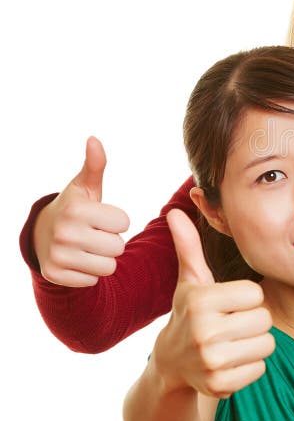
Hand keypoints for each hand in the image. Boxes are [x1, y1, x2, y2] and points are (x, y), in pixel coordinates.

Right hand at [33, 137, 130, 286]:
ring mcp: (58, 255)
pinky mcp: (55, 275)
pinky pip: (92, 281)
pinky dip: (89, 273)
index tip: (101, 217)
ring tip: (89, 247)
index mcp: (77, 209)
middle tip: (95, 234)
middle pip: (118, 247)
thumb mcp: (86, 186)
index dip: (117, 220)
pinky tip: (78, 260)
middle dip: (112, 241)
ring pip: (108, 266)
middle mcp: (65, 233)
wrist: (43, 233)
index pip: (124, 222)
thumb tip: (94, 139)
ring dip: (103, 259)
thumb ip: (95, 165)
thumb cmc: (76, 207)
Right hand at [153, 209, 274, 398]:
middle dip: (254, 321)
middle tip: (232, 324)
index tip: (227, 304)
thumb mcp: (191, 280)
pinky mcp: (219, 386)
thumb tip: (176, 212)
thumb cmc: (190, 312)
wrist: (171, 363)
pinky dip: (250, 366)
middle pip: (265, 320)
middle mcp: (203, 332)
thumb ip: (189, 246)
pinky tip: (230, 361)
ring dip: (255, 343)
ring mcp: (210, 362)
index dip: (246, 298)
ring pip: (267, 345)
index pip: (255, 294)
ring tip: (232, 341)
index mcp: (200, 300)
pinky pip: (260, 369)